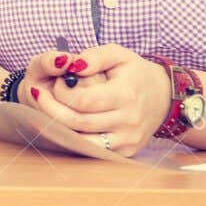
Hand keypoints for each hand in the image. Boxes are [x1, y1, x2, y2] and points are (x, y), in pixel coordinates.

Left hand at [20, 44, 171, 156]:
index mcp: (125, 95)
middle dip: (51, 108)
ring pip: (80, 141)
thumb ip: (94, 56)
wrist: (164, 97)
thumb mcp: (119, 54)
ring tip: (48, 110)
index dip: (61, 92)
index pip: (81, 100)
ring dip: (57, 126)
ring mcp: (127, 139)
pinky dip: (74, 138)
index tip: (57, 82)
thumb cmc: (136, 73)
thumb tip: (72, 64)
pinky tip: (64, 124)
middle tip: (41, 96)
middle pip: (76, 122)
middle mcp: (128, 121)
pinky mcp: (126, 151)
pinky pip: (92, 150)